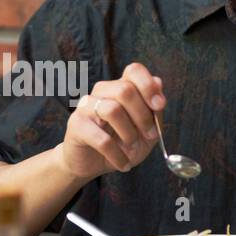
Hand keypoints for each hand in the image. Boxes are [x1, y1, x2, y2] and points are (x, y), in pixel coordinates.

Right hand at [58, 62, 165, 178]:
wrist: (92, 164)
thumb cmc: (121, 145)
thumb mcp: (146, 131)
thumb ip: (154, 110)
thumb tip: (158, 83)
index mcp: (120, 88)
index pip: (134, 70)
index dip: (148, 85)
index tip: (159, 105)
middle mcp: (102, 92)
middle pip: (125, 89)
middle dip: (143, 116)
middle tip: (149, 135)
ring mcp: (86, 106)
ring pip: (112, 110)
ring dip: (129, 134)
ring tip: (131, 148)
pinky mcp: (76, 125)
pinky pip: (101, 138)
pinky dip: (117, 155)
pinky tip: (123, 164)